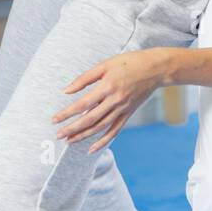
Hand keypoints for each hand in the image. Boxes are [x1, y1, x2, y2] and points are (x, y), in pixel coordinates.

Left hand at [52, 48, 170, 152]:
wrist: (156, 69)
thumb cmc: (130, 62)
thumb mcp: (105, 64)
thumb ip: (85, 78)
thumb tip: (66, 90)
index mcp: (107, 86)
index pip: (83, 104)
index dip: (67, 113)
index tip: (55, 119)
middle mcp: (115, 100)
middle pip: (90, 119)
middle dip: (72, 129)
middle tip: (58, 135)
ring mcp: (123, 109)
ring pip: (101, 127)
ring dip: (84, 136)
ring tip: (69, 141)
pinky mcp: (128, 113)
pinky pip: (115, 130)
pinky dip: (104, 141)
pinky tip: (92, 148)